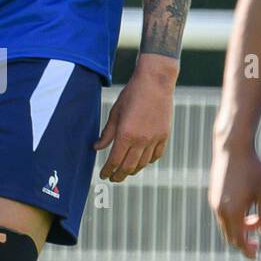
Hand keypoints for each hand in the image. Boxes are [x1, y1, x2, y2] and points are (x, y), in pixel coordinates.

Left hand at [95, 58, 174, 181]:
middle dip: (119, 175)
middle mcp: (141, 140)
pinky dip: (149, 161)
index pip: (114, 160)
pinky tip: (143, 162)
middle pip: (129, 166)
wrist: (155, 82)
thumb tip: (96, 148)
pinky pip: (156, 155)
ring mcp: (154, 139)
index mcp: (126, 134)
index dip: (108, 170)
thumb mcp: (115, 112)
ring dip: (133, 170)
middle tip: (113, 178)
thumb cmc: (132, 94)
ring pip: (143, 163)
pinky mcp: (164, 135)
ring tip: (126, 171)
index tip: (103, 175)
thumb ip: (107, 133)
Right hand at [209, 138, 260, 260]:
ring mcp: (214, 202)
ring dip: (240, 228)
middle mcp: (220, 210)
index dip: (247, 251)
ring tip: (256, 220)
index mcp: (233, 212)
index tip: (256, 257)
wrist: (232, 148)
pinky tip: (246, 210)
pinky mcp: (213, 195)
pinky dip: (234, 218)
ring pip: (226, 225)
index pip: (239, 240)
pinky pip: (222, 214)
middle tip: (258, 244)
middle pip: (230, 236)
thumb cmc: (252, 169)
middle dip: (244, 241)